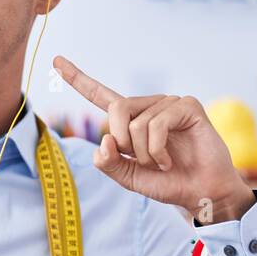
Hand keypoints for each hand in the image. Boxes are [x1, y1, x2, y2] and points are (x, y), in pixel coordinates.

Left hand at [53, 56, 254, 222]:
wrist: (200, 194)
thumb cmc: (168, 183)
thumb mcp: (128, 177)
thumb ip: (109, 162)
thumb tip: (104, 141)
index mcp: (131, 119)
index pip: (100, 95)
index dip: (78, 79)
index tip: (56, 62)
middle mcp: (148, 106)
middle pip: (116, 108)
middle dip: (122, 141)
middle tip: (140, 160)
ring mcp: (169, 104)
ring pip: (137, 123)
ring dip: (144, 154)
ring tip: (162, 163)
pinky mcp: (188, 106)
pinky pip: (158, 124)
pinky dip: (158, 151)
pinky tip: (169, 160)